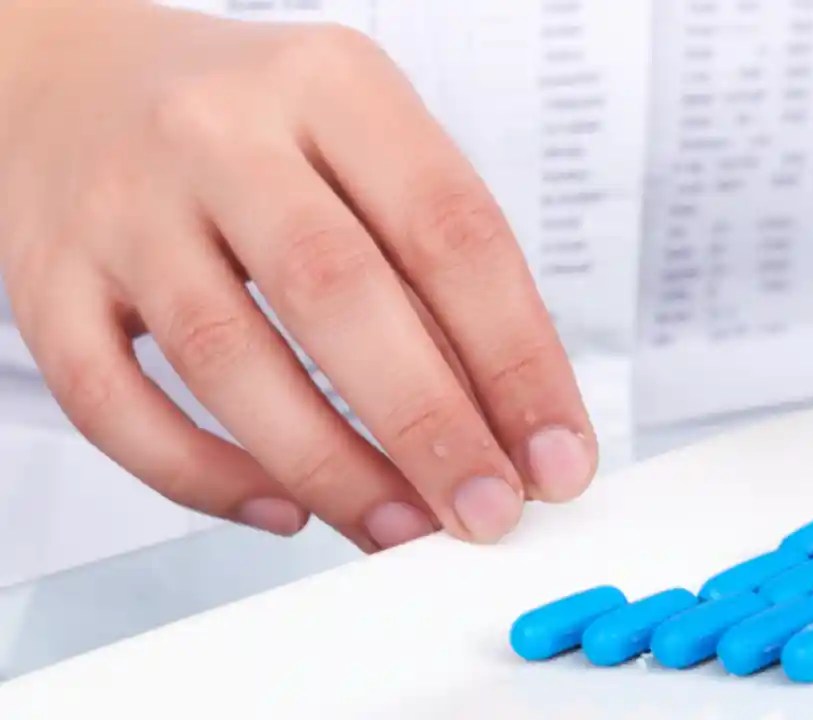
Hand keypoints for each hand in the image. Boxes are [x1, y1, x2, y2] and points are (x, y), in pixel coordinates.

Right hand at [0, 1, 596, 549]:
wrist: (81, 77)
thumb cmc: (256, 129)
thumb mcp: (365, 147)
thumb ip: (432, 274)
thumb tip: (506, 429)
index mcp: (334, 85)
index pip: (451, 230)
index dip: (518, 358)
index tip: (557, 454)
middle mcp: (222, 130)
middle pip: (340, 292)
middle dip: (431, 425)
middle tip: (488, 511)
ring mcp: (123, 204)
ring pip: (228, 358)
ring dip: (331, 467)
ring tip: (400, 528)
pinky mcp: (48, 277)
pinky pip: (116, 404)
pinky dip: (202, 477)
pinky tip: (279, 508)